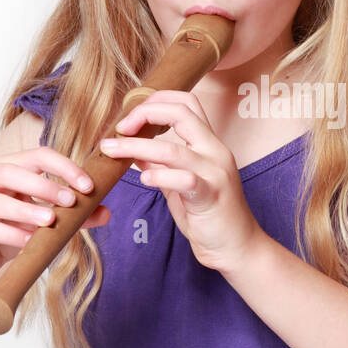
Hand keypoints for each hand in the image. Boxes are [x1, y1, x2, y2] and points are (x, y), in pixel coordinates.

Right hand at [0, 146, 110, 290]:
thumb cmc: (8, 233)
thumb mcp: (43, 222)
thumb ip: (71, 215)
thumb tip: (105, 212)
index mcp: (5, 166)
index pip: (37, 156)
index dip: (64, 167)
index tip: (88, 185)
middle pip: (13, 171)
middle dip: (44, 186)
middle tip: (70, 201)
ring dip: (25, 210)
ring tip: (49, 221)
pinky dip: (9, 233)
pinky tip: (27, 241)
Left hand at [101, 91, 266, 273]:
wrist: (236, 247)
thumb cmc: (209, 215)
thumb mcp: (180, 183)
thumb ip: (160, 164)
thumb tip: (132, 149)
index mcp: (209, 144)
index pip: (186, 102)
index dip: (156, 100)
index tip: (130, 117)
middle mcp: (216, 151)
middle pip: (181, 112)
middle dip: (144, 113)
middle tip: (119, 128)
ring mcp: (215, 173)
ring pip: (171, 149)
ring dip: (135, 147)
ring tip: (111, 150)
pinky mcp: (212, 197)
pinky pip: (184, 180)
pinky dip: (159, 177)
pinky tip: (144, 180)